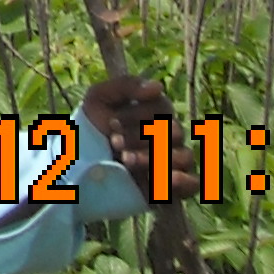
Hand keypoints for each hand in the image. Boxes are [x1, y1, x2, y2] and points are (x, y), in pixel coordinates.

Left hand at [81, 74, 197, 201]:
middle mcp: (168, 136)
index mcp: (154, 114)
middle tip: (114, 141)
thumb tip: (158, 86)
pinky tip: (162, 177)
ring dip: (151, 156)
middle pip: (173, 131)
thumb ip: (125, 86)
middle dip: (139, 136)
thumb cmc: (91, 128)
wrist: (80, 164)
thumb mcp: (99, 99)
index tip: (111, 122)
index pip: (163, 107)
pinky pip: (193, 183)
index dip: (138, 114)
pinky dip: (182, 180)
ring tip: (125, 159)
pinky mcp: (171, 187)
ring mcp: (171, 161)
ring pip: (183, 156)